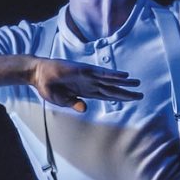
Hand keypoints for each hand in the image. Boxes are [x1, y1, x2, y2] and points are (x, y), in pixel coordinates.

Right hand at [28, 57, 143, 113]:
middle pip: (112, 89)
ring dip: (124, 82)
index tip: (131, 100)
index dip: (119, 98)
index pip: (107, 96)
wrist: (38, 75)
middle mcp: (90, 84)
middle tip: (141, 95)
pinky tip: (124, 76)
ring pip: (110, 81)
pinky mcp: (84, 71)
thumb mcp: (61, 100)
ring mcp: (88, 77)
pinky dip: (113, 75)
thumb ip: (73, 104)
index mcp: (86, 92)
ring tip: (137, 83)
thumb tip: (84, 109)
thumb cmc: (49, 88)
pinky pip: (102, 74)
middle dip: (126, 92)